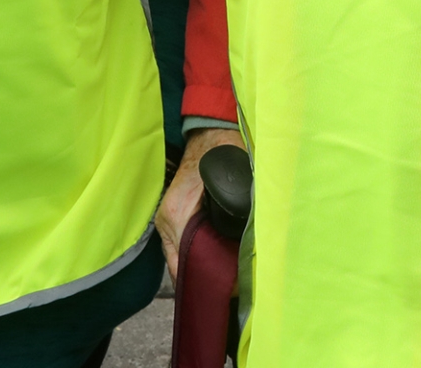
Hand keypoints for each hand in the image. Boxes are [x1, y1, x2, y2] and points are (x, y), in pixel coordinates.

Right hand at [157, 127, 245, 286]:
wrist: (212, 131)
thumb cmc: (224, 151)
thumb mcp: (236, 182)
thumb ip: (240, 209)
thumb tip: (253, 241)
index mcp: (177, 214)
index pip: (183, 264)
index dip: (207, 278)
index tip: (228, 289)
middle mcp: (167, 220)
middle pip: (181, 263)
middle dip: (204, 276)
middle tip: (230, 287)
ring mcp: (167, 218)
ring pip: (180, 256)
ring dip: (200, 266)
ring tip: (225, 279)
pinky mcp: (173, 215)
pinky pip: (180, 245)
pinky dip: (195, 254)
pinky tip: (214, 261)